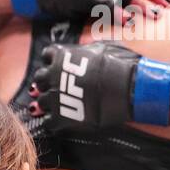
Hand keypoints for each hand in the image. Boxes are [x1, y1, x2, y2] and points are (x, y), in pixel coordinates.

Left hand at [30, 41, 169, 126]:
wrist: (129, 87)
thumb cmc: (121, 64)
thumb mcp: (103, 47)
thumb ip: (87, 50)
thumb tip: (86, 50)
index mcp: (62, 56)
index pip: (47, 55)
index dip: (53, 61)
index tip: (60, 66)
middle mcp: (53, 75)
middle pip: (39, 79)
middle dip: (47, 82)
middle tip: (58, 87)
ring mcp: (56, 98)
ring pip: (41, 102)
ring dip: (49, 103)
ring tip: (60, 106)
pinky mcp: (61, 117)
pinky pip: (47, 122)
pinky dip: (53, 122)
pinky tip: (63, 121)